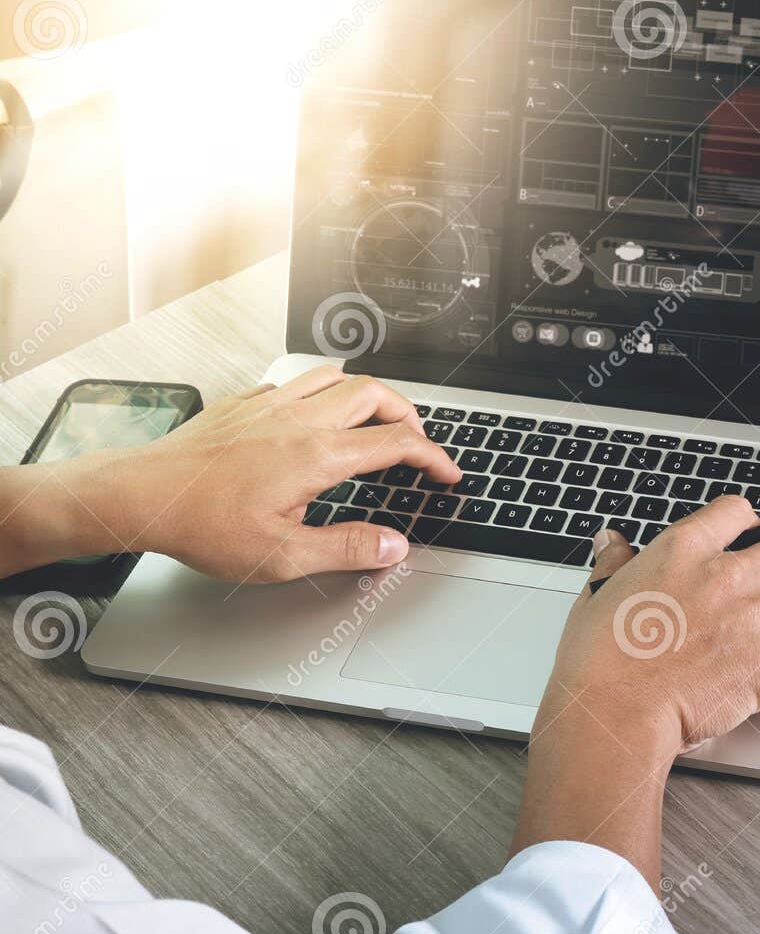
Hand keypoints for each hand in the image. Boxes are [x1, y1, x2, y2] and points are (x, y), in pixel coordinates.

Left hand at [93, 367, 459, 581]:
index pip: (396, 443)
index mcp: (316, 455)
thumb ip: (346, 548)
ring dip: (368, 394)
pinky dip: (322, 393)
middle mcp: (298, 420)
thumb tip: (392, 546)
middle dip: (408, 415)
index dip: (433, 457)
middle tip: (417, 442)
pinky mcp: (243, 403)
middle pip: (375, 394)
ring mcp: (269, 405)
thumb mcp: (281, 556)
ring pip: (337, 377)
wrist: (139, 495)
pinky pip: (296, 382)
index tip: (447, 473)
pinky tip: (315, 415)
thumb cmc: (201, 524)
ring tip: (377, 418)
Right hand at [513, 494, 759, 880]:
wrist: (615, 709)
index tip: (755, 523)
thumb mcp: (598, 597)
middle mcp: (729, 576)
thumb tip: (611, 543)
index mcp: (683, 553)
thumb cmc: (598, 661)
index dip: (749, 517)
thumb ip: (614, 566)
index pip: (731, 514)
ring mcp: (756, 619)